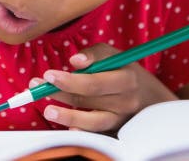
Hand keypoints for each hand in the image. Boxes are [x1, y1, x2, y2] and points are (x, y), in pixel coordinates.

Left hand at [31, 43, 176, 131]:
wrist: (152, 98)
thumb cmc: (126, 71)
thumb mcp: (115, 55)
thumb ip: (95, 54)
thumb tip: (75, 61)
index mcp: (125, 79)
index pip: (93, 82)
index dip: (69, 80)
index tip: (49, 75)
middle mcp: (125, 102)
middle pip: (89, 100)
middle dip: (59, 93)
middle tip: (36, 88)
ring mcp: (121, 120)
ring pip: (93, 122)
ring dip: (68, 117)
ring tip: (48, 110)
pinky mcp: (117, 131)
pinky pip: (98, 135)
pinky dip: (83, 133)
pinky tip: (69, 128)